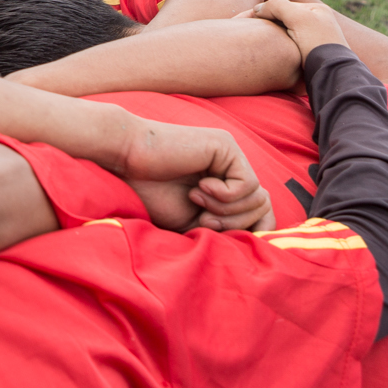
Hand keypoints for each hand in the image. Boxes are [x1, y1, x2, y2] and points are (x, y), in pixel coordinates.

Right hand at [115, 113, 274, 232]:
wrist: (125, 163)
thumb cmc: (152, 193)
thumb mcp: (194, 222)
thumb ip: (224, 228)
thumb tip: (260, 238)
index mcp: (226, 181)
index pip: (261, 210)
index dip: (255, 230)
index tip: (232, 241)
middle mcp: (233, 165)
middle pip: (263, 206)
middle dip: (236, 224)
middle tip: (204, 220)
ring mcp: (231, 154)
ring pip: (258, 197)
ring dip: (226, 211)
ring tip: (197, 200)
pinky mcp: (226, 146)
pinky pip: (247, 184)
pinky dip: (224, 196)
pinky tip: (199, 187)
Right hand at [244, 0, 348, 64]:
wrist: (334, 76)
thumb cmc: (319, 45)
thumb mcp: (299, 18)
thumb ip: (278, 6)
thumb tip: (259, 8)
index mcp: (316, 10)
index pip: (280, 6)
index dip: (258, 11)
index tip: (237, 21)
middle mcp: (315, 22)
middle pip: (279, 19)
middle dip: (258, 22)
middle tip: (235, 27)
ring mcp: (311, 40)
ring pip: (279, 34)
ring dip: (262, 35)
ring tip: (242, 38)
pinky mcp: (307, 56)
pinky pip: (283, 47)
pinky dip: (270, 47)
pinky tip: (259, 51)